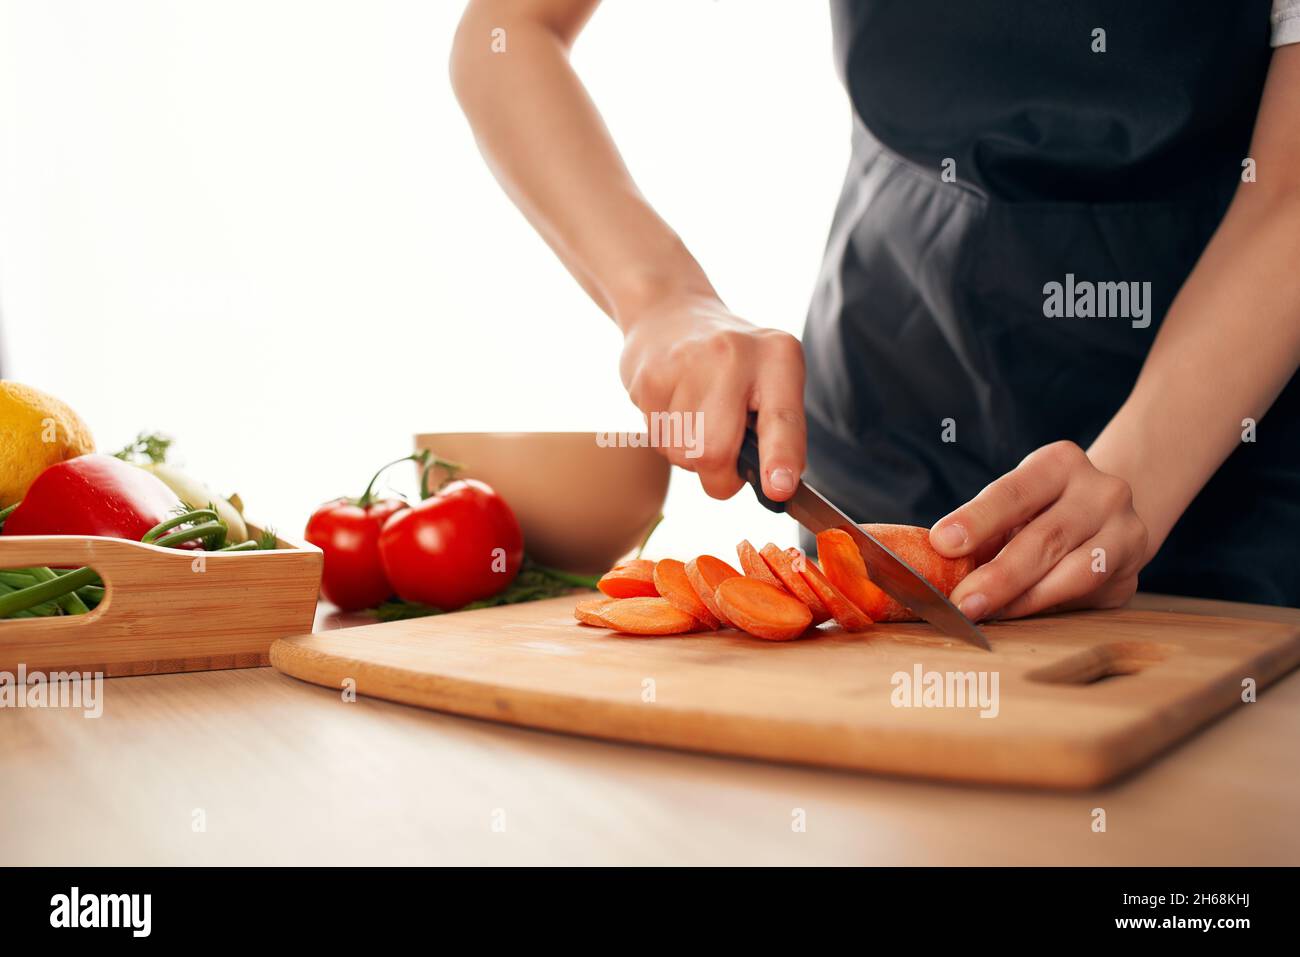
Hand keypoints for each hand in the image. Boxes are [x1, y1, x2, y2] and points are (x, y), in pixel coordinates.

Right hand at [618, 293, 805, 500]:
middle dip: (718, 477)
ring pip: (681, 454)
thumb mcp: (772, 380)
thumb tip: (776, 486)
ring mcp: (685, 362)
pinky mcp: (648, 377)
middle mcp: (732, 353)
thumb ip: (780, 432)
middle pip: (713, 451)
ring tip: (697, 418)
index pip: (781, 417)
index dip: (780, 457)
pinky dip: (668, 437)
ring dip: (689, 455)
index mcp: (778, 356)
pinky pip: (657, 440)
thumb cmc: (734, 364)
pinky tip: (674, 405)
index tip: (778, 488)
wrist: (670, 313)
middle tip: (724, 464)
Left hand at [930, 441, 1148, 619]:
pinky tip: (1018, 614)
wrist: (1106, 517)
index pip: (1014, 492)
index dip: (977, 519)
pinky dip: (1049, 605)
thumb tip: (935, 566)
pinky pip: (1088, 593)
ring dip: (1024, 598)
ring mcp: (1125, 530)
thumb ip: (981, 531)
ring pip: (1076, 570)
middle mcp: (1101, 491)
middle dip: (998, 575)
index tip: (942, 543)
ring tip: (985, 613)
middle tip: (961, 602)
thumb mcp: (1012, 507)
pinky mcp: (1133, 570)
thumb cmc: (1039, 513)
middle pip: (1046, 536)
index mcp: (1059, 464)